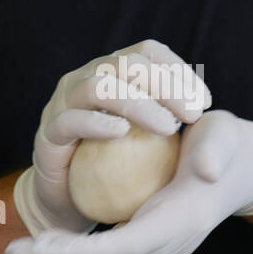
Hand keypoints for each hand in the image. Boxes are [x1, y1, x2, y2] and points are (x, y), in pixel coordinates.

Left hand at [5, 108, 252, 253]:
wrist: (245, 167)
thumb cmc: (231, 145)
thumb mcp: (225, 138)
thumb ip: (214, 152)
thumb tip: (204, 170)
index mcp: (182, 222)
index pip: (125, 245)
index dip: (81, 251)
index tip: (39, 245)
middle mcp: (168, 243)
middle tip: (12, 252)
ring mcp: (159, 246)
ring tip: (20, 251)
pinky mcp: (150, 239)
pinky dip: (76, 252)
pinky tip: (46, 242)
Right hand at [12, 39, 210, 235]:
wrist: (69, 200)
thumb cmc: (117, 167)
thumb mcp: (145, 137)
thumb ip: (167, 115)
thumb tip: (204, 108)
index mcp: (110, 72)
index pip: (146, 52)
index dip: (178, 70)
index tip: (204, 102)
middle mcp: (85, 78)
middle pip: (127, 64)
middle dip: (166, 85)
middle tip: (193, 116)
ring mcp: (63, 104)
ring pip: (99, 86)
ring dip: (138, 103)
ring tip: (167, 127)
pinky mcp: (48, 136)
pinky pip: (71, 121)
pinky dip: (98, 124)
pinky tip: (123, 133)